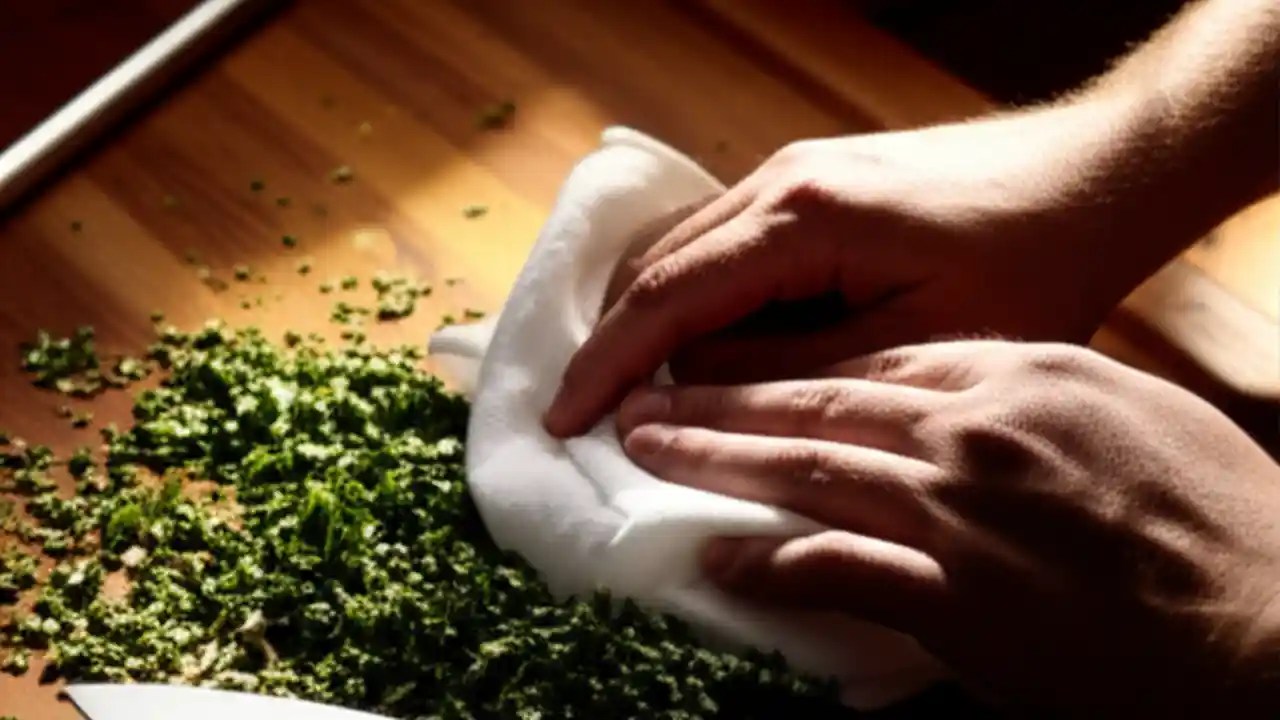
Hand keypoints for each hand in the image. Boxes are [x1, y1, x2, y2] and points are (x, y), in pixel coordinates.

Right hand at [545, 105, 1179, 436]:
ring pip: (680, 248)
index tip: (560, 420)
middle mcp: (778, 181)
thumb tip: (692, 391)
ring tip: (637, 394)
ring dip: (650, 320)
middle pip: (655, 265)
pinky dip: (695, 296)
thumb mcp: (917, 344)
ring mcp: (791, 172)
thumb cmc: (1030, 264)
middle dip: (612, 344)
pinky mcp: (810, 180)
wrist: (1093, 178)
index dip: (605, 364)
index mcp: (800, 219)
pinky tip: (704, 346)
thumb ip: (796, 371)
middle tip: (588, 420)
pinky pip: (721, 240)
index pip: (666, 297)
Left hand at [616, 341, 1279, 717]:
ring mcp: (959, 509)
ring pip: (808, 469)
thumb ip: (1036, 397)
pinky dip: (767, 562)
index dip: (797, 362)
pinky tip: (717, 559)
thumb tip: (971, 397)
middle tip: (652, 397)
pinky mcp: (955, 594)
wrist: (1267, 621)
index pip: (880, 356)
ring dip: (716, 460)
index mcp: (1023, 373)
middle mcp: (977, 428)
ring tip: (650, 452)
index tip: (740, 363)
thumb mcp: (1131, 415)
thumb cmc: (1220, 518)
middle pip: (822, 398)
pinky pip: (834, 568)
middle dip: (725, 395)